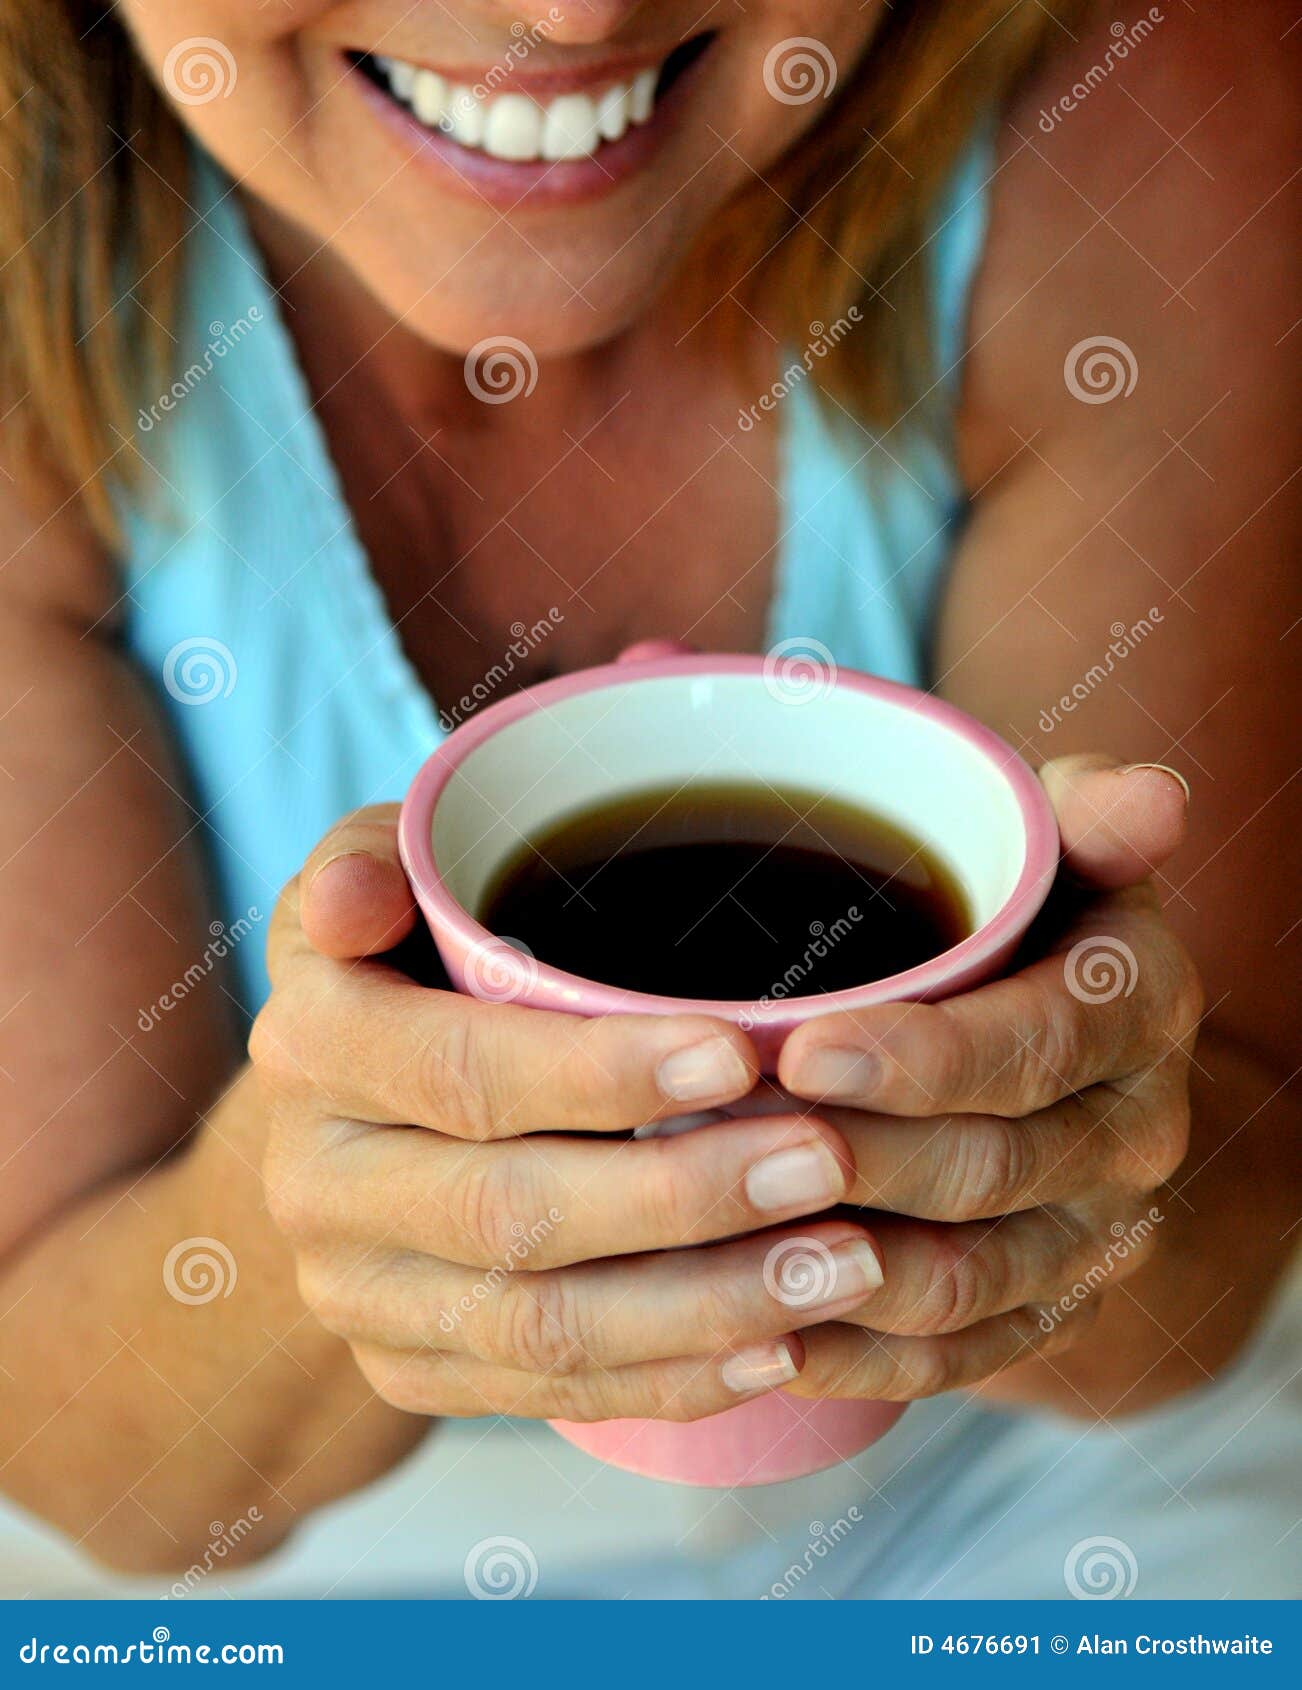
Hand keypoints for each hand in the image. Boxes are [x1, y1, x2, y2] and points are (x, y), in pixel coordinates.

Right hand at [251, 806, 894, 1423]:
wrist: (335, 1124)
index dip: (597, 1073)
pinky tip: (783, 1345)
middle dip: (684, 1196)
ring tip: (843, 1266)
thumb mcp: (371, 877)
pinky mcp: (409, 1369)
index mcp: (314, 1045)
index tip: (736, 1054)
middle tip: (827, 1161)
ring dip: (707, 1305)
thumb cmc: (401, 963)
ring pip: (539, 1326)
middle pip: (511, 1213)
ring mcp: (360, 1294)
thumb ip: (369, 862)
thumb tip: (360, 898)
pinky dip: (674, 1379)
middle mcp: (318, 1184)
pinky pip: (547, 1394)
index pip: (461, 1071)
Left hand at [772, 757, 1202, 1406]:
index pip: (1044, 1041)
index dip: (930, 1057)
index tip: (805, 1050)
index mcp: (1136, 1005)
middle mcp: (1131, 1130)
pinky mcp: (1044, 1307)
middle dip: (861, 1161)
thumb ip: (1083, 817)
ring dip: (846, 1272)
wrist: (1052, 1038)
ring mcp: (1087, 1233)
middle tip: (734, 1146)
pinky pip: (962, 1358)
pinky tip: (768, 1346)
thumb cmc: (1019, 915)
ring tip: (729, 1247)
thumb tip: (1150, 795)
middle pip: (994, 1169)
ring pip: (971, 1278)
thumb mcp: (1054, 848)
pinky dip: (864, 1361)